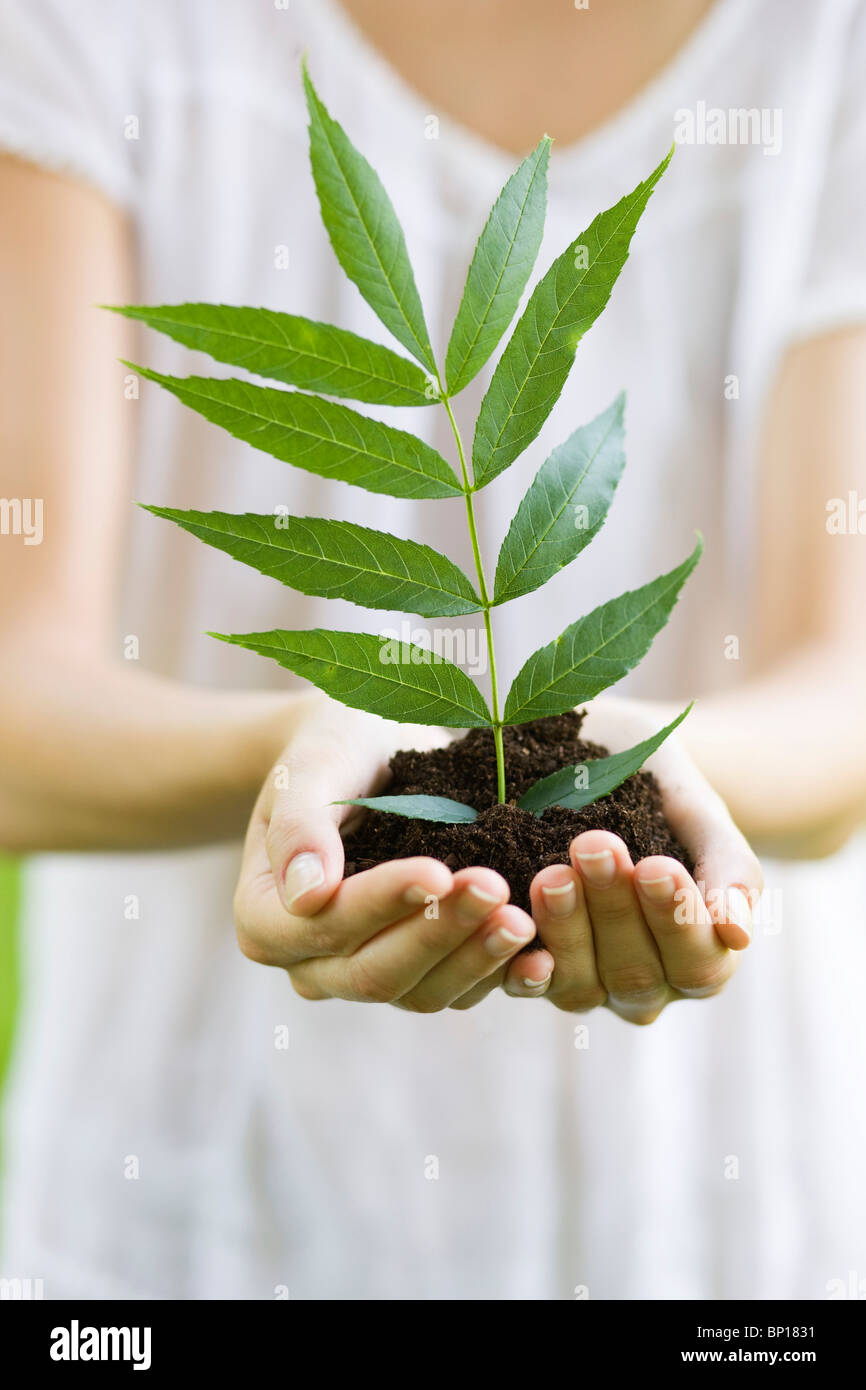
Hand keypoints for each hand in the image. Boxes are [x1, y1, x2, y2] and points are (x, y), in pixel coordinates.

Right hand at [233, 694, 536, 1008]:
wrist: (367, 754)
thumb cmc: (331, 750)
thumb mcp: (309, 767)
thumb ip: (299, 825)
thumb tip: (305, 896)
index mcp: (265, 919)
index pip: (326, 926)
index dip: (382, 904)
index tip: (437, 870)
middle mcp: (312, 964)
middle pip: (375, 973)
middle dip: (440, 932)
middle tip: (495, 889)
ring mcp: (367, 973)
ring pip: (422, 992)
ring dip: (476, 959)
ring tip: (524, 917)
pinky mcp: (420, 972)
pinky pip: (458, 989)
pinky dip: (500, 974)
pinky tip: (543, 951)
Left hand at [501, 697, 762, 1023]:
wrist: (599, 757)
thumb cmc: (660, 787)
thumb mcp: (699, 812)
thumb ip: (728, 870)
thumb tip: (738, 934)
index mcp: (699, 956)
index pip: (697, 963)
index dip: (676, 921)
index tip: (655, 865)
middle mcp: (645, 985)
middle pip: (637, 974)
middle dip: (615, 910)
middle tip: (595, 847)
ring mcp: (587, 984)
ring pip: (580, 984)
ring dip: (566, 929)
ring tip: (553, 873)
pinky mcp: (532, 970)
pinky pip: (524, 982)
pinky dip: (519, 964)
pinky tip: (511, 930)